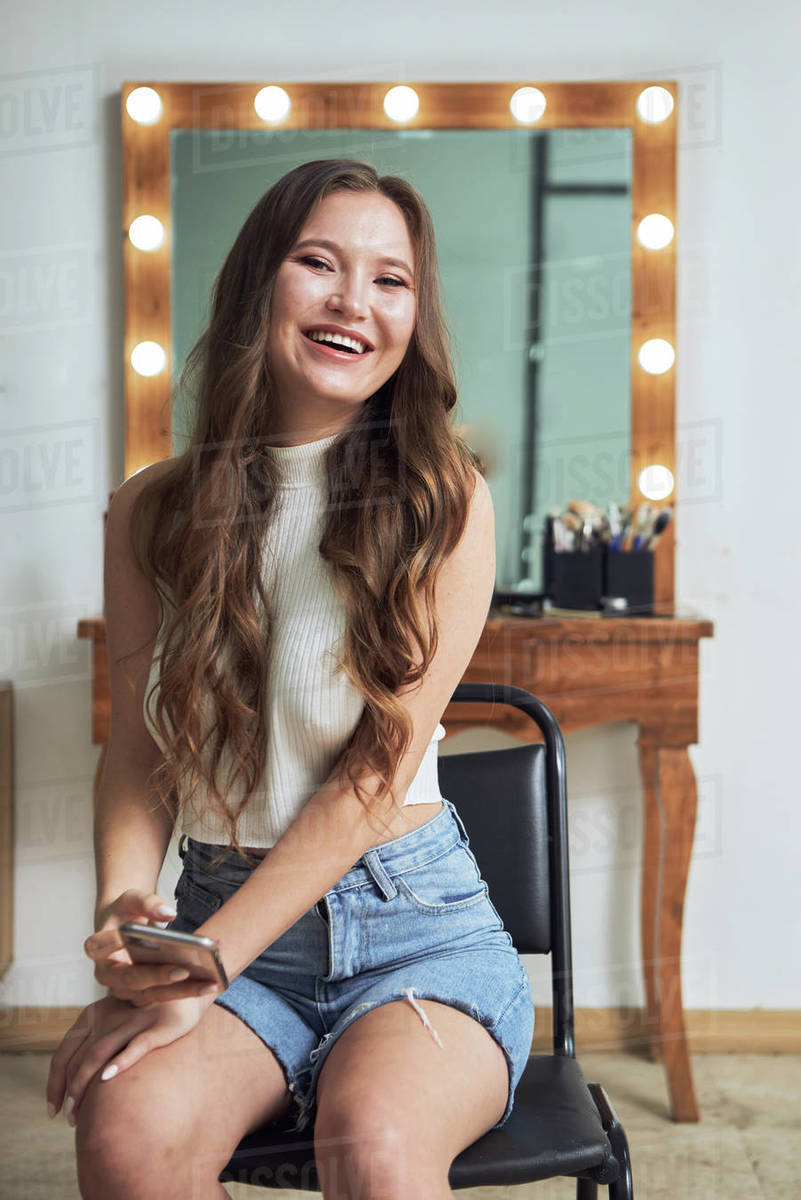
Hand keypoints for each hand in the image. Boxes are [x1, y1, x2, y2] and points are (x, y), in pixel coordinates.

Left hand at [46, 990, 217, 1124]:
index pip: (64, 1052)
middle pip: (79, 1058)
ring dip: (84, 1086)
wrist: (188, 987)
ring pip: (99, 1053)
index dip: (54, 1083)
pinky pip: (136, 1045)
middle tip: (71, 1120)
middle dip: (71, 1093)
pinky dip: (120, 1061)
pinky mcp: (159, 1026)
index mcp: (94, 1013)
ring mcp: (134, 1019)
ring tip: (80, 1115)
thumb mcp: (117, 1020)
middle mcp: (109, 1014)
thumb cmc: (147, 1012)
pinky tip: (107, 1078)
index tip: (52, 1110)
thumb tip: (78, 1085)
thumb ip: (98, 1043)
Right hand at [86, 888, 216, 1006]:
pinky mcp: (144, 997)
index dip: (110, 943)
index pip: (98, 947)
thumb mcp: (132, 899)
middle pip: (130, 979)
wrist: (127, 928)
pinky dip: (189, 990)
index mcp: (98, 948)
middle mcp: (108, 974)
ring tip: (209, 983)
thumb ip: (146, 901)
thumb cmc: (127, 913)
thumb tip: (168, 914)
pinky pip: (166, 996)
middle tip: (183, 971)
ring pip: (151, 995)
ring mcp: (125, 990)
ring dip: (181, 991)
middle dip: (157, 976)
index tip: (125, 936)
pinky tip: (211, 982)